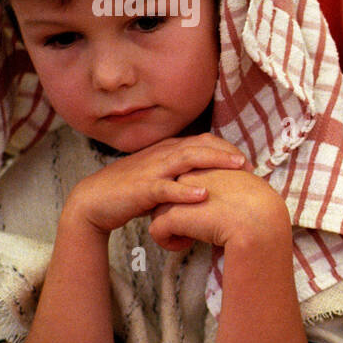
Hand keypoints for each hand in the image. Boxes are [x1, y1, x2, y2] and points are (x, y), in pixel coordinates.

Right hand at [66, 134, 248, 235]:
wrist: (93, 202)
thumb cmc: (130, 190)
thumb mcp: (160, 176)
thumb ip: (181, 173)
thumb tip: (210, 180)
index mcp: (167, 150)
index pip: (202, 141)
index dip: (226, 148)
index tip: (246, 161)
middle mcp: (162, 155)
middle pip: (200, 145)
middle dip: (227, 152)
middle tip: (249, 165)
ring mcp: (151, 170)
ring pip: (187, 159)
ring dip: (215, 162)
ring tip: (237, 168)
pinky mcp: (141, 189)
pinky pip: (166, 188)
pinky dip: (185, 191)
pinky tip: (203, 195)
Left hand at [149, 166, 289, 250]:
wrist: (258, 219)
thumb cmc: (262, 206)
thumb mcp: (250, 187)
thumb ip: (238, 185)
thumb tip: (238, 195)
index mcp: (209, 165)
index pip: (187, 176)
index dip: (189, 193)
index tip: (202, 208)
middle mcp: (190, 174)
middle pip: (170, 190)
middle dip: (175, 206)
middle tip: (190, 223)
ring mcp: (179, 194)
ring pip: (158, 210)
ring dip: (171, 224)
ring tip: (188, 236)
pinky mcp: (173, 215)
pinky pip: (157, 231)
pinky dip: (168, 241)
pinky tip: (185, 245)